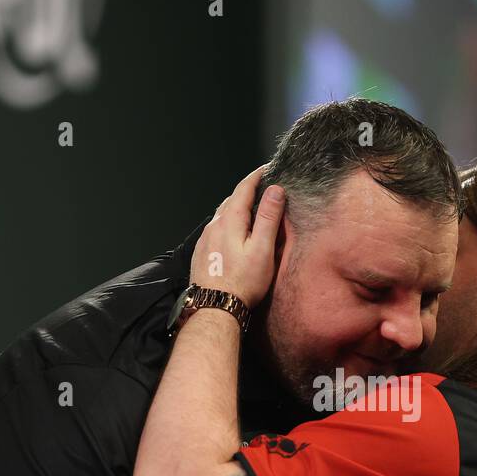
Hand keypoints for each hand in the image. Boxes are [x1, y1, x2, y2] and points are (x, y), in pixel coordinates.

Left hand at [190, 165, 284, 308]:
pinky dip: (227, 224)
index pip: (243, 189)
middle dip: (246, 192)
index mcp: (230, 221)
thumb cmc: (242, 282)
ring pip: (222, 216)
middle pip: (231, 200)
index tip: (266, 168)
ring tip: (250, 211)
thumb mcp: (262, 248)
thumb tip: (275, 190)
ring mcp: (205, 239)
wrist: (215, 307)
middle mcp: (214, 226)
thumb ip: (268, 218)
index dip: (256, 176)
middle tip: (261, 189)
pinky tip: (234, 235)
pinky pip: (215, 230)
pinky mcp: (202, 252)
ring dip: (236, 209)